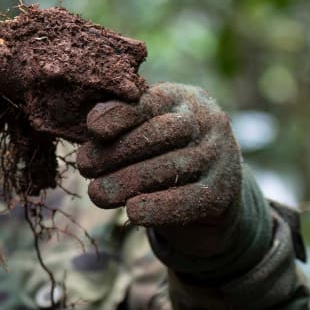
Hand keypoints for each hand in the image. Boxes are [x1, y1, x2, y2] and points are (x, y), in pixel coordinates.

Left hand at [75, 83, 243, 257]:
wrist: (211, 195)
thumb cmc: (162, 153)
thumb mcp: (144, 130)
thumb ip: (120, 122)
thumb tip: (93, 125)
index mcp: (183, 98)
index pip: (150, 101)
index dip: (119, 115)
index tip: (93, 131)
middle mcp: (208, 122)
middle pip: (161, 133)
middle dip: (117, 151)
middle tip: (85, 167)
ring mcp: (220, 157)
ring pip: (172, 167)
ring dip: (128, 182)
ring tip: (97, 194)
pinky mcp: (224, 193)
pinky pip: (189, 199)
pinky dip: (158, 207)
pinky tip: (132, 212)